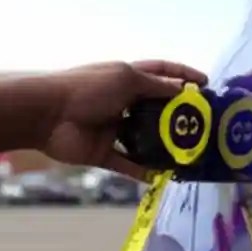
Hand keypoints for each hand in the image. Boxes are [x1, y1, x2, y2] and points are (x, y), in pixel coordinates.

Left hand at [40, 60, 207, 180]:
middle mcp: (121, 102)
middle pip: (156, 109)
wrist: (45, 115)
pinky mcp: (103, 153)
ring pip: (144, 140)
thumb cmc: (85, 88)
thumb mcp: (125, 80)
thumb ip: (154, 87)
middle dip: (179, 116)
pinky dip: (143, 172)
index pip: (161, 72)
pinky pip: (128, 165)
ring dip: (164, 148)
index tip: (206, 84)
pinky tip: (162, 178)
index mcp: (126, 78)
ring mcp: (113, 129)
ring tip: (189, 155)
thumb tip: (182, 90)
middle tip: (204, 126)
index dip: (183, 75)